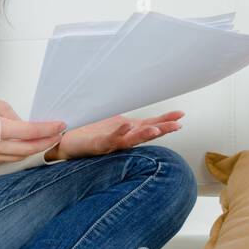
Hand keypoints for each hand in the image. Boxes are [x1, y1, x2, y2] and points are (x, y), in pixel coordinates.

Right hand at [0, 97, 66, 167]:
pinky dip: (19, 154)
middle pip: (27, 149)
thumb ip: (15, 117)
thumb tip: (29, 128)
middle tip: (58, 135)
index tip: (60, 125)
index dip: (48, 129)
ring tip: (47, 140)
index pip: (29, 131)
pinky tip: (27, 146)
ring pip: (19, 157)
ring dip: (34, 149)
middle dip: (47, 142)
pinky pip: (7, 160)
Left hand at [52, 110, 185, 159]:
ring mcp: (111, 142)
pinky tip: (126, 126)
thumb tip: (141, 104)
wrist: (66, 142)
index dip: (166, 120)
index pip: (151, 125)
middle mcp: (123, 138)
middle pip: (146, 134)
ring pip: (131, 140)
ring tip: (155, 130)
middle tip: (176, 125)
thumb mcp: (113, 121)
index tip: (181, 115)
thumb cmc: (90, 132)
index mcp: (128, 131)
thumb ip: (127, 119)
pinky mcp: (98, 144)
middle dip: (162, 130)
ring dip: (143, 135)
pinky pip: (110, 139)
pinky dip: (119, 133)